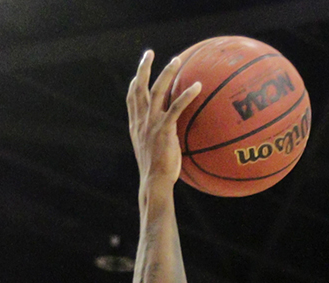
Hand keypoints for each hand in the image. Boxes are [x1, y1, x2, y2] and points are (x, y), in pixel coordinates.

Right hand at [126, 50, 203, 192]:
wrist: (154, 182)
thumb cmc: (157, 172)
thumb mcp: (152, 152)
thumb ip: (157, 139)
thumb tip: (169, 137)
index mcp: (136, 126)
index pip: (131, 100)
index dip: (134, 84)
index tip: (138, 73)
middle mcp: (141, 121)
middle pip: (139, 88)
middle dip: (144, 68)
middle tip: (150, 53)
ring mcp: (151, 124)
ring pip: (157, 91)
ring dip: (166, 73)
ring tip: (176, 60)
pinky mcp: (164, 130)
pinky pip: (176, 107)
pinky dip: (186, 95)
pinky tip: (197, 86)